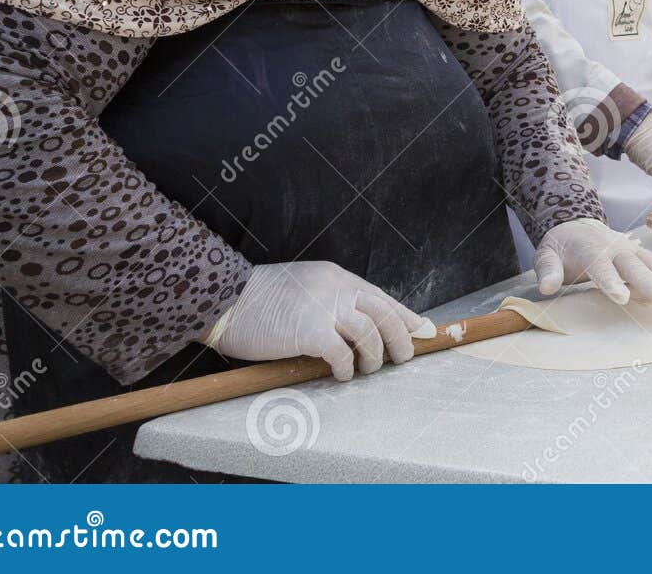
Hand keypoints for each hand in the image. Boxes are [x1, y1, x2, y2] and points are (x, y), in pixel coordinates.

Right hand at [204, 262, 433, 381]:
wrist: (225, 300)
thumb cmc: (261, 299)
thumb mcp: (306, 287)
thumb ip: (334, 300)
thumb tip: (361, 325)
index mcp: (338, 277)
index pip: (384, 298)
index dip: (408, 317)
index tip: (426, 332)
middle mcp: (337, 288)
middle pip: (386, 315)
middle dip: (401, 340)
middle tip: (401, 359)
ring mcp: (325, 308)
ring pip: (370, 335)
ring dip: (374, 358)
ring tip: (367, 370)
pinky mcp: (310, 331)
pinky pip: (343, 354)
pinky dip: (347, 368)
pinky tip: (341, 375)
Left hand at [534, 218, 651, 303]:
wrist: (575, 226)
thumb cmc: (560, 248)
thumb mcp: (546, 256)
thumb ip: (548, 271)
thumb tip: (547, 287)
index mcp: (591, 251)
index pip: (602, 268)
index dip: (612, 283)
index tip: (623, 298)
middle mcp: (615, 250)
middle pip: (634, 266)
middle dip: (650, 280)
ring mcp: (631, 251)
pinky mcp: (641, 254)